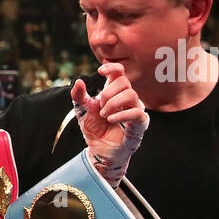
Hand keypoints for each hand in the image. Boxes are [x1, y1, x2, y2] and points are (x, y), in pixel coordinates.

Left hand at [73, 63, 148, 186]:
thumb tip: (78, 81)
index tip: (100, 71)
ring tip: (104, 115)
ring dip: (113, 103)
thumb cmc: (94, 129)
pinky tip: (110, 119)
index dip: (112, 67)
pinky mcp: (140, 124)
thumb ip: (78, 97)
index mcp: (114, 92)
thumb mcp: (82, 111)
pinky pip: (137, 113)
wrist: (99, 150)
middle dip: (107, 93)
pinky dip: (122, 114)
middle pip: (124, 82)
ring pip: (131, 94)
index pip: (119, 72)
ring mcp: (135, 110)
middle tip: (99, 107)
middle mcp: (127, 98)